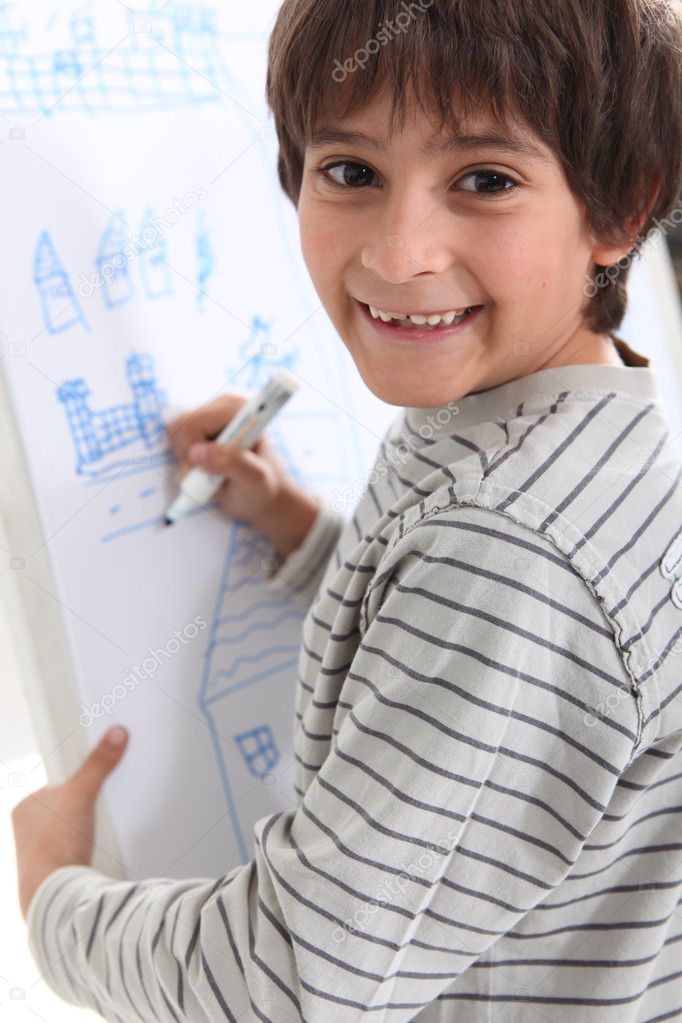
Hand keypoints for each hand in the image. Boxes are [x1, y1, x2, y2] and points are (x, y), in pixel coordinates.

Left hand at [12, 726, 128, 919]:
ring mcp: (43, 850)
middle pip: (69, 804)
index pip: (58, 781)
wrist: (56, 896)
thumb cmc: (52, 849)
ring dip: (89, 827)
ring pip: (74, 828)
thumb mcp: (80, 795)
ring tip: (100, 828)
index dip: (79, 777)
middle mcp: (29, 829)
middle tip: (100, 804)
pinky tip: (98, 848)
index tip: (96, 773)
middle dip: (86, 804)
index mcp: (25, 807)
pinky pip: (79, 849)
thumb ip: (98, 764)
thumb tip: (114, 736)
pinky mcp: (58, 867)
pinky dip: (90, 847)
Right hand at [166, 396, 319, 556]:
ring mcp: (209, 418)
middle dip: (188, 458)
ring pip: (175, 436)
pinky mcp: (200, 430)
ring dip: (187, 462)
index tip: (208, 472)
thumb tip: (196, 452)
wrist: (263, 498)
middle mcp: (222, 407)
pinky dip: (186, 463)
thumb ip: (230, 463)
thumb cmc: (263, 489)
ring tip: (212, 474)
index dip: (192, 451)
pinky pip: (176, 444)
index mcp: (238, 410)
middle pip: (179, 427)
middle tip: (210, 476)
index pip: (192, 424)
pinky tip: (206, 471)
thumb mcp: (253, 479)